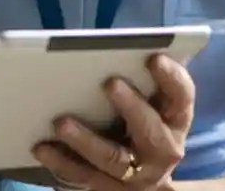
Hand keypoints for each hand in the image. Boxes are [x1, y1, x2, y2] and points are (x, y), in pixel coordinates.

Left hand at [32, 54, 194, 189]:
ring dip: (86, 140)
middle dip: (131, 107)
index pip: (182, 96)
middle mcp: (164, 149)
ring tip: (61, 122)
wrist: (146, 177)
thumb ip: (140, 78)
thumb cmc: (143, 121)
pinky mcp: (112, 189)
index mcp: (176, 118)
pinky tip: (42, 147)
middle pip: (151, 131)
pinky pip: (85, 177)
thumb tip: (112, 47)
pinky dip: (62, 162)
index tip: (153, 58)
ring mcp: (139, 174)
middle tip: (109, 83)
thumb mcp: (151, 101)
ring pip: (114, 159)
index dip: (171, 77)